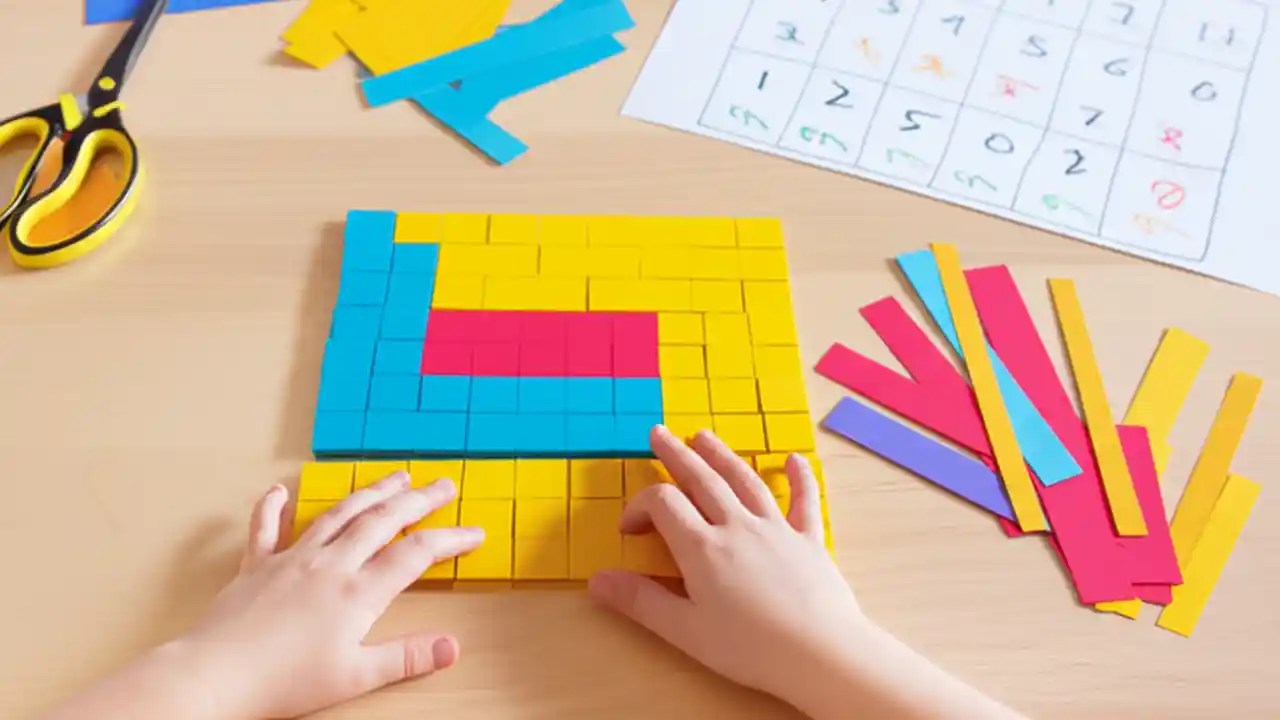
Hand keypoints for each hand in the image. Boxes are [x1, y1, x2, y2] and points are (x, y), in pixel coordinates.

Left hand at [170, 472, 482, 718]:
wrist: (216, 675)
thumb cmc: (285, 681)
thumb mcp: (356, 676)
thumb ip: (405, 657)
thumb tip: (452, 647)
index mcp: (358, 592)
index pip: (415, 555)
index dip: (449, 540)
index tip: (474, 533)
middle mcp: (330, 564)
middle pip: (383, 521)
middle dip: (418, 500)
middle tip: (443, 485)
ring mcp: (292, 559)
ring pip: (339, 514)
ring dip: (370, 492)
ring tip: (394, 477)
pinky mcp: (257, 565)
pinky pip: (267, 528)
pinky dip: (274, 506)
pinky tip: (281, 490)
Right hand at [587, 427, 868, 709]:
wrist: (820, 653)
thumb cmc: (750, 648)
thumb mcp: (685, 631)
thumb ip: (641, 601)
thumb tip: (598, 580)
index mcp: (702, 548)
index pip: (663, 504)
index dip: (640, 506)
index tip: (630, 528)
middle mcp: (737, 526)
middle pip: (702, 480)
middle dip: (677, 455)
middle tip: (659, 433)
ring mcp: (776, 529)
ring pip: (744, 481)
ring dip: (722, 455)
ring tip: (703, 436)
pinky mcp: (809, 540)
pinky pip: (803, 501)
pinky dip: (799, 477)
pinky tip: (794, 458)